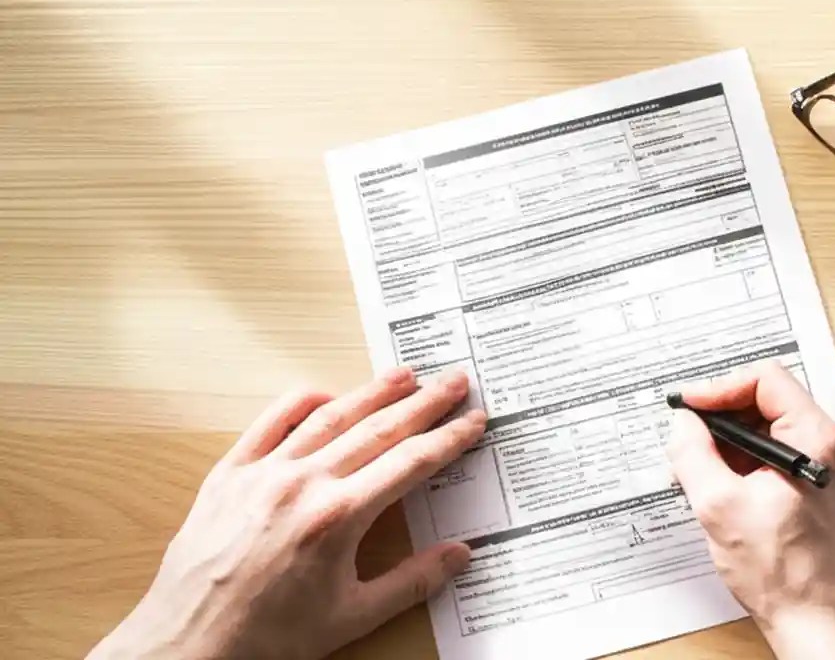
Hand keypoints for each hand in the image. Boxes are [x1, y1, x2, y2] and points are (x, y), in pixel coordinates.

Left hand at [89, 367, 486, 659]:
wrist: (188, 644)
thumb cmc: (267, 637)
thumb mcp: (352, 618)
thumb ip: (412, 582)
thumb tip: (459, 554)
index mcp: (339, 517)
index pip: (411, 463)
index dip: (449, 438)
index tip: (473, 420)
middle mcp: (303, 484)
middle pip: (379, 429)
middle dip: (424, 403)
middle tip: (454, 379)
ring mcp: (263, 472)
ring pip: (330, 416)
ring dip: (372, 392)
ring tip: (404, 374)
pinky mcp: (229, 473)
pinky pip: (270, 422)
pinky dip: (302, 401)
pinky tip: (327, 394)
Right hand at [666, 361, 834, 659]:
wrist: (810, 617)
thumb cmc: (783, 573)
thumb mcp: (719, 505)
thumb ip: (693, 454)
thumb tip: (682, 424)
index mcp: (815, 439)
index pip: (765, 379)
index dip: (719, 388)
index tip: (690, 407)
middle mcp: (828, 445)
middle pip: (766, 400)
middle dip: (721, 417)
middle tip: (688, 437)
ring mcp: (824, 465)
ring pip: (767, 427)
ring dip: (729, 441)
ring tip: (699, 466)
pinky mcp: (815, 484)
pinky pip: (773, 452)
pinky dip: (742, 460)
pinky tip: (718, 483)